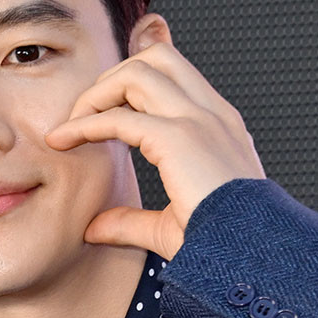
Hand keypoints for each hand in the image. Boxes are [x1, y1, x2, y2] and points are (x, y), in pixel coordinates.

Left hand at [44, 42, 265, 260]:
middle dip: (112, 78)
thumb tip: (94, 227)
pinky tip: (63, 140)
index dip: (136, 66)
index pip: (177, 72)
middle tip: (84, 115)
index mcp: (220, 127)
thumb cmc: (223, 248)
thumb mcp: (169, 228)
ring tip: (71, 126)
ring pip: (137, 71)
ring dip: (97, 93)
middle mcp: (212, 114)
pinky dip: (85, 125)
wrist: (254, 259)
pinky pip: (119, 118)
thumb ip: (130, 222)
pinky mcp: (179, 139)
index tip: (100, 90)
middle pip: (156, 58)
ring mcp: (198, 122)